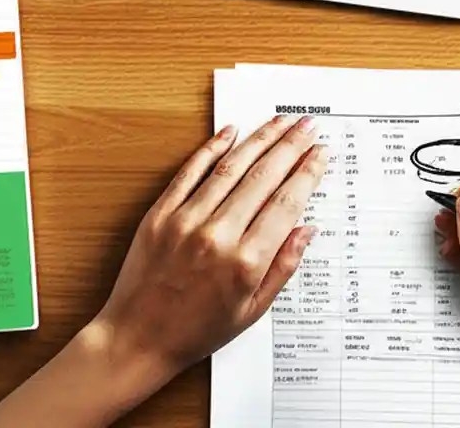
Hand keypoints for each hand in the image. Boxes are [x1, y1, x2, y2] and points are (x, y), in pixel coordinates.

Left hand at [0, 116, 326, 427]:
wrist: (138, 338)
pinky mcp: (160, 214)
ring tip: (278, 122)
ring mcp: (186, 221)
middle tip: (307, 126)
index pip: (287, 203)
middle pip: (263, 177)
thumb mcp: (253, 311)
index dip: (307, 173)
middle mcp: (217, 236)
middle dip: (290, 146)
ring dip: (258, 139)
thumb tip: (306, 229)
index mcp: (246, 262)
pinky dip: (211, 148)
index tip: (320, 154)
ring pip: (230, 167)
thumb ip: (283, 267)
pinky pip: (189, 172)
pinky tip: (230, 132)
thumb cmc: (196, 330)